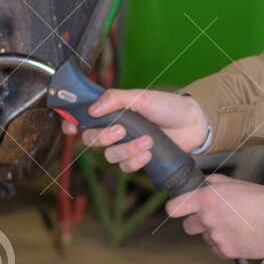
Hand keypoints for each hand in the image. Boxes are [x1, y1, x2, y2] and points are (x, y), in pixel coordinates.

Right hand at [78, 88, 208, 171]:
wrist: (193, 122)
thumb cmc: (167, 106)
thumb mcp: (141, 96)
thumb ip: (116, 99)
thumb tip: (93, 109)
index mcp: (111, 111)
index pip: (83, 119)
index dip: (71, 124)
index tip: (71, 128)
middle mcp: (114, 129)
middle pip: (92, 140)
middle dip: (104, 138)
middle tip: (121, 130)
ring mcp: (125, 146)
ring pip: (110, 156)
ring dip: (127, 149)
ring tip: (147, 140)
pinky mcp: (138, 160)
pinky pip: (126, 167)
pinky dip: (136, 161)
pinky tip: (149, 153)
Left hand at [165, 174, 263, 260]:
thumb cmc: (263, 200)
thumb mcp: (238, 184)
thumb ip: (216, 183)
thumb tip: (204, 183)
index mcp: (208, 199)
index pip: (174, 208)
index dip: (176, 208)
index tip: (180, 208)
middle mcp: (207, 219)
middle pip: (187, 226)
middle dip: (197, 222)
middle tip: (214, 217)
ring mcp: (215, 237)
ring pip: (204, 238)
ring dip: (213, 233)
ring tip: (234, 226)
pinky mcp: (225, 251)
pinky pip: (216, 249)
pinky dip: (224, 244)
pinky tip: (239, 236)